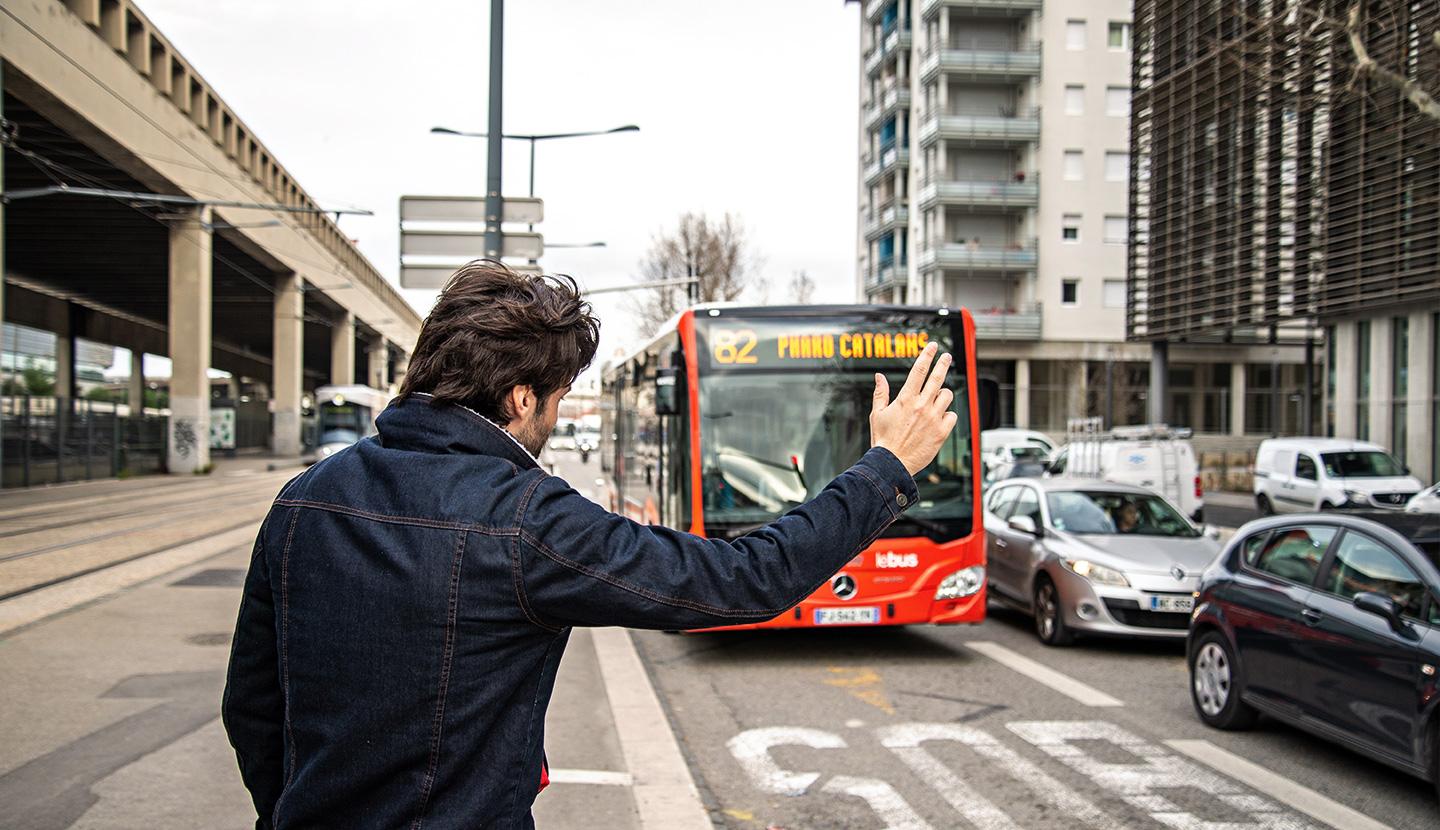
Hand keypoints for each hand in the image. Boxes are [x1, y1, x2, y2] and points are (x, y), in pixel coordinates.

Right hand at [870, 343, 957, 475]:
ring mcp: (933, 418)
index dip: (927, 355)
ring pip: (947, 396)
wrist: (892, 464)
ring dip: (943, 395)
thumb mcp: (877, 414)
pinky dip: (947, 416)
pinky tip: (939, 419)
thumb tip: (879, 377)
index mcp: (906, 399)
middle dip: (943, 363)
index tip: (932, 347)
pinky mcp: (942, 432)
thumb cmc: (884, 441)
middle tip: (947, 356)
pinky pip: (952, 416)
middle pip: (937, 377)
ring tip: (936, 400)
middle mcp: (921, 406)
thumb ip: (880, 393)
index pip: (919, 370)